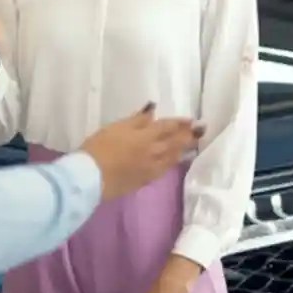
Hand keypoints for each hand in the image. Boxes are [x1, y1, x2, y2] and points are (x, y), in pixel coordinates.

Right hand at [80, 103, 204, 200]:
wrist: (90, 178)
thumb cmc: (99, 148)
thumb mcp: (116, 127)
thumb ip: (136, 120)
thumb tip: (153, 111)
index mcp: (146, 136)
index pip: (168, 127)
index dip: (180, 123)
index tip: (192, 120)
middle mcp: (154, 152)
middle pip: (175, 143)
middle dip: (189, 136)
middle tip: (201, 131)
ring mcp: (151, 168)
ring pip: (173, 157)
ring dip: (184, 150)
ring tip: (193, 145)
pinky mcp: (145, 181)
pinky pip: (165, 170)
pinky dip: (173, 163)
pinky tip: (175, 161)